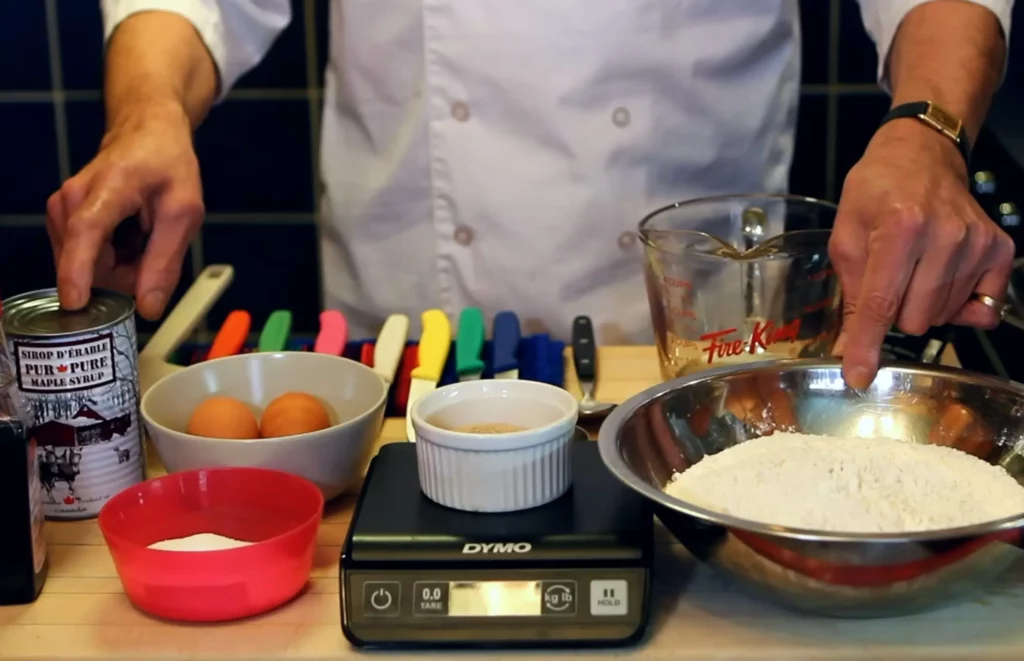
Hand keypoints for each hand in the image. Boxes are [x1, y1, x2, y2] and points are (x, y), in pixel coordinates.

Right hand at [46, 101, 202, 319]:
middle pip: (91, 263)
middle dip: (127, 273)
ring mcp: (63, 209)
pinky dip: (112, 257)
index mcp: (108, 189)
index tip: (75, 302)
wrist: (146, 133)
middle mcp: (72, 199)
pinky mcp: (63, 220)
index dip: (78, 271)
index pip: (85, 233)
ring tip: (142, 234)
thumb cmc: (167, 166)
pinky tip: (128, 235)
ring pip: (89, 266)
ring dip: (121, 265)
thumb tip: (148, 308)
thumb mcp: (183, 212)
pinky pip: (87, 258)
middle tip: (155, 244)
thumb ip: (164, 262)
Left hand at [829, 119, 1014, 388]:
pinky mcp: (1000, 250)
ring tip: (915, 266)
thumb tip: (848, 349)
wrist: (922, 156)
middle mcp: (946, 235)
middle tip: (890, 275)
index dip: (866, 344)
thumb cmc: (876, 193)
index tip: (859, 376)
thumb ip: (849, 292)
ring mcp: (978, 243)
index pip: (881, 303)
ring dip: (922, 304)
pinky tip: (942, 271)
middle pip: (914, 320)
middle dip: (894, 310)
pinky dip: (955, 301)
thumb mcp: (846, 235)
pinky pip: (979, 309)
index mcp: (899, 227)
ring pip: (941, 317)